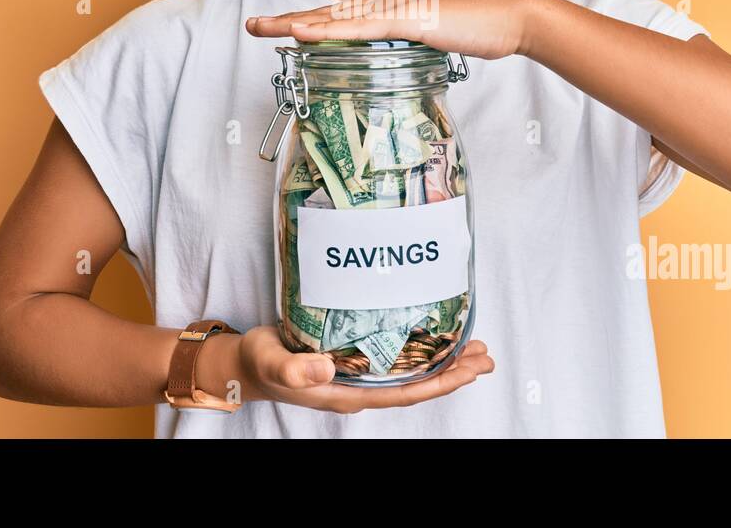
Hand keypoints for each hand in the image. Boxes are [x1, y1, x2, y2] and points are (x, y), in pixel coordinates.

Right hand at [223, 326, 493, 412]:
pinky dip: (422, 348)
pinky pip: (397, 357)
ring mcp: (359, 374)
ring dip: (445, 361)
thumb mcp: (273, 363)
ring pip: (411, 372)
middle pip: (417, 384)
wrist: (244, 363)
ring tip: (475, 348)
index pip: (404, 393)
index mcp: (348, 394)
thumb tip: (328, 370)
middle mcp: (361, 386)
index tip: (468, 371)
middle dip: (454, 371)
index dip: (438, 383)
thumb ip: (296, 370)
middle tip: (485, 355)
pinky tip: (436, 336)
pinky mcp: (354, 357)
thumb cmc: (259, 363)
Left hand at [245, 0, 538, 60]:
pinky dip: (330, 31)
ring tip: (262, 29)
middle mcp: (389, 2)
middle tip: (252, 27)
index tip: (281, 29)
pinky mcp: (410, 20)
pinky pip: (362, 28)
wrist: (513, 17)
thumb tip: (405, 60)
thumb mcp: (440, 39)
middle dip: (288, 20)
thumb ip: (417, 45)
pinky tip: (303, 33)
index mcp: (395, 7)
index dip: (310, 21)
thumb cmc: (483, 28)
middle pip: (329, 13)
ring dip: (297, 23)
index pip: (343, 17)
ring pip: (336, 18)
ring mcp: (398, 9)